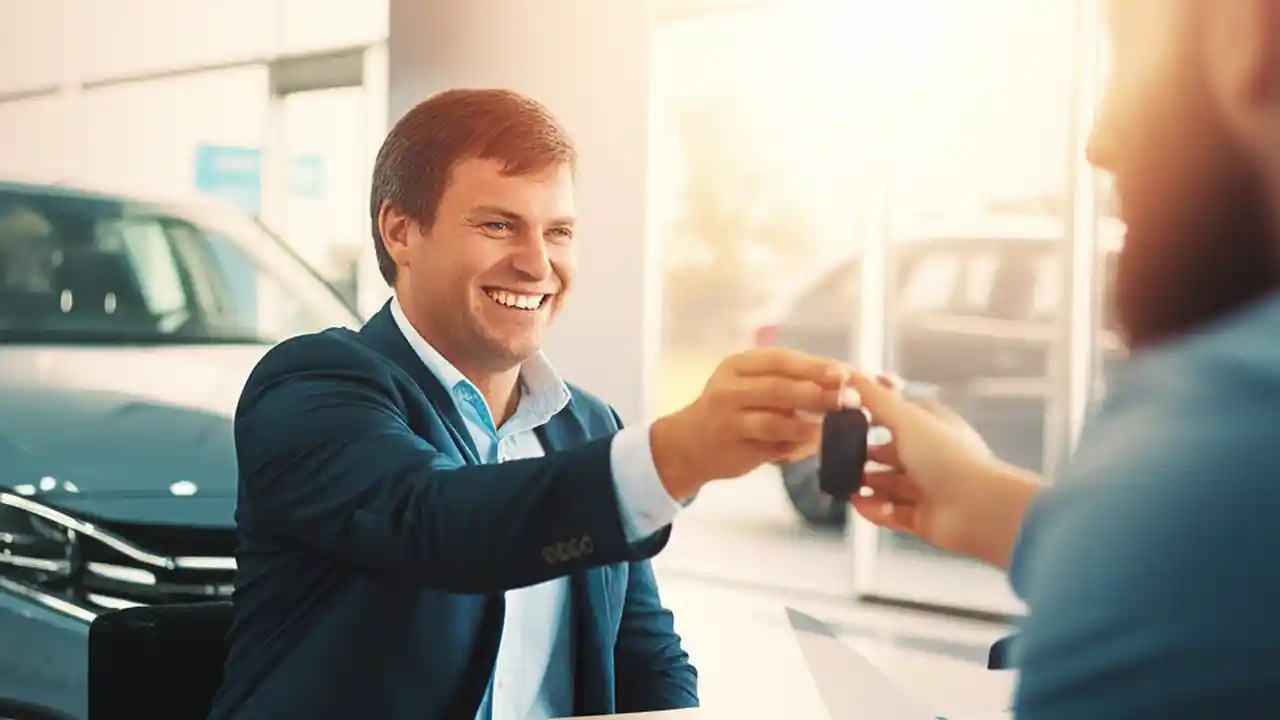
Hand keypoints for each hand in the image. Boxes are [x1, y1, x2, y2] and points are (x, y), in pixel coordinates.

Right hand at [651, 348, 852, 500]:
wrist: (688, 445)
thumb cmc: (731, 411)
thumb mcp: (749, 385)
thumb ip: (787, 381)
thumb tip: (841, 381)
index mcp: (737, 365)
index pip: (780, 360)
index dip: (814, 366)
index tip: (845, 373)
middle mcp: (729, 388)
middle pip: (779, 386)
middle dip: (817, 392)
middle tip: (848, 399)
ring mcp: (728, 419)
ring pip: (774, 419)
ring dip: (809, 423)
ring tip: (835, 426)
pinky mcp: (733, 446)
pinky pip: (771, 445)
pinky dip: (796, 445)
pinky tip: (814, 445)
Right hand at [849, 373, 1043, 568]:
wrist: (979, 508)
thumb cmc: (947, 456)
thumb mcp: (906, 418)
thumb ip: (874, 397)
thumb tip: (847, 372)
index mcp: (929, 426)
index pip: (896, 414)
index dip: (870, 413)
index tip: (844, 414)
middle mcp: (928, 455)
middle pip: (885, 452)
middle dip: (859, 455)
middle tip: (834, 455)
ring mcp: (925, 488)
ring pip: (884, 484)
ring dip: (863, 484)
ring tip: (846, 483)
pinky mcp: (921, 517)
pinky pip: (889, 512)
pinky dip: (874, 508)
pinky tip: (864, 503)